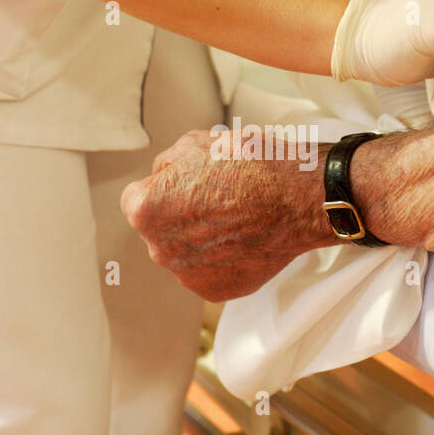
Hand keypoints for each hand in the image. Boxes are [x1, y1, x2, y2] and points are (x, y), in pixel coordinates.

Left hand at [121, 131, 331, 301]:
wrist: (296, 200)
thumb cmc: (249, 167)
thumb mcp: (196, 142)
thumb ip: (167, 164)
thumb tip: (163, 176)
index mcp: (146, 211)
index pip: (137, 199)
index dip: (164, 187)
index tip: (187, 185)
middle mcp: (160, 249)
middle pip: (161, 230)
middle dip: (180, 216)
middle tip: (217, 200)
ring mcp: (187, 274)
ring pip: (185, 253)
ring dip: (201, 239)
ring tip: (235, 219)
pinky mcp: (215, 291)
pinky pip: (209, 272)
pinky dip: (222, 259)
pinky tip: (243, 239)